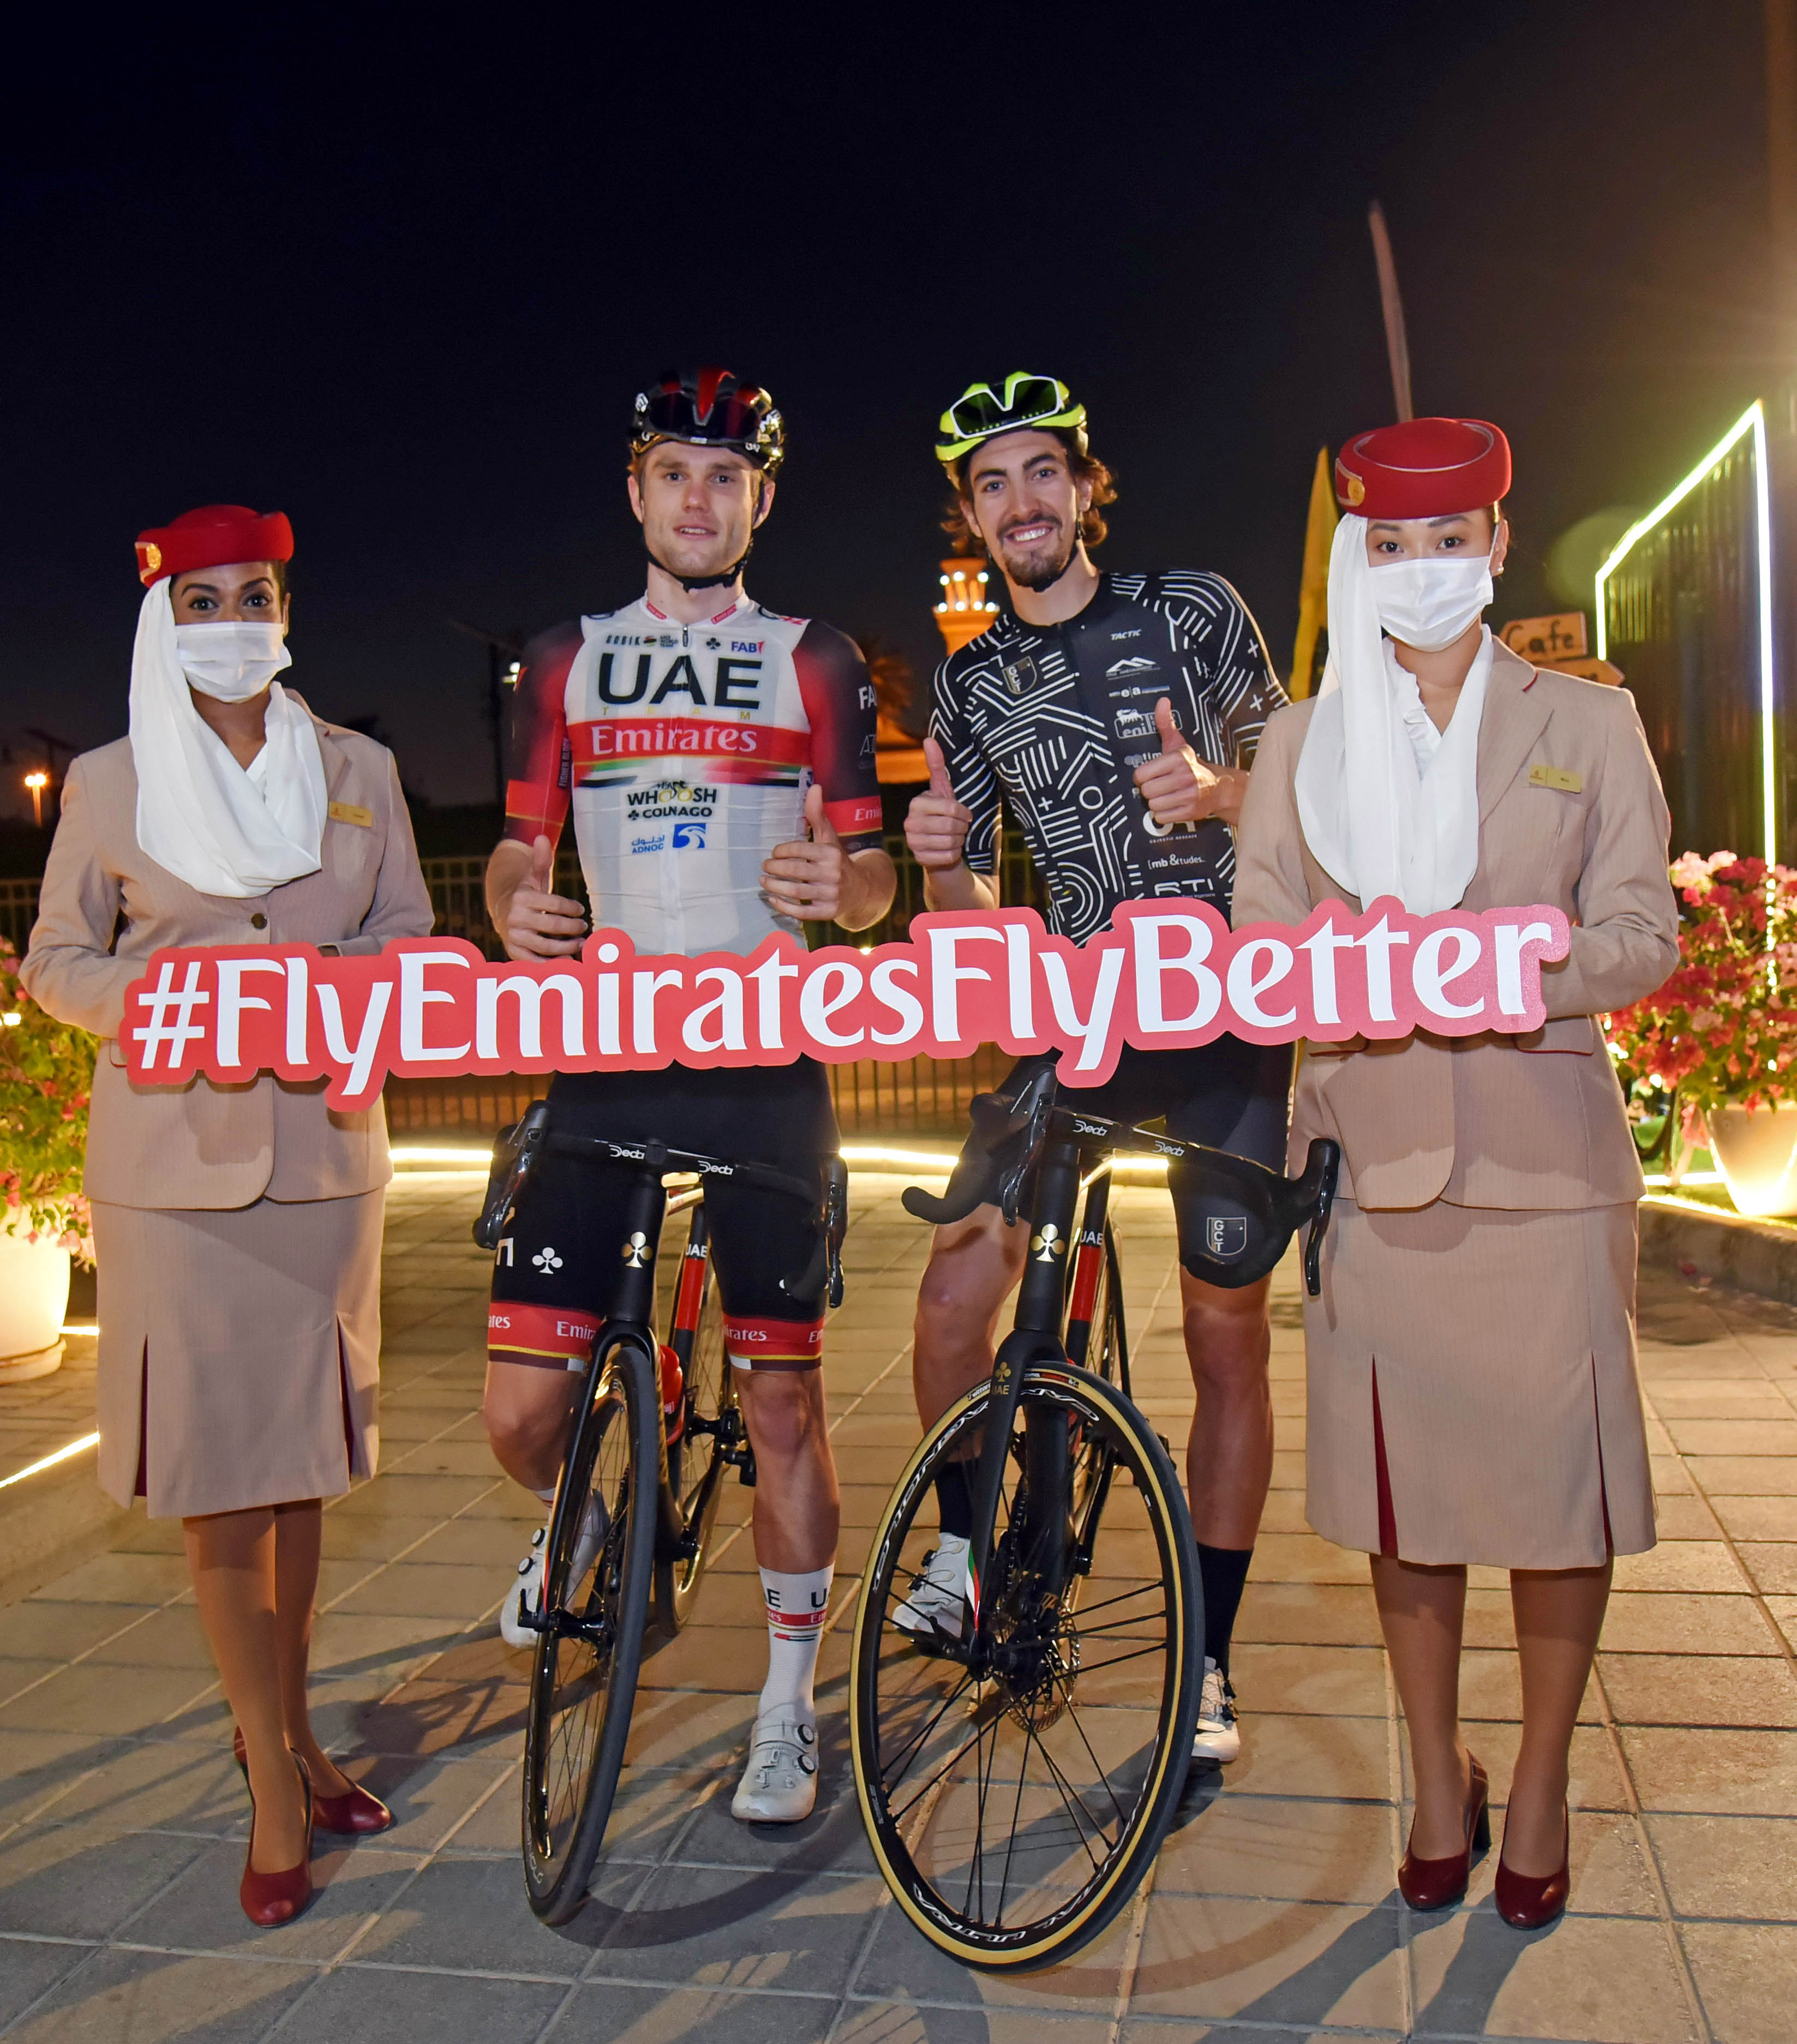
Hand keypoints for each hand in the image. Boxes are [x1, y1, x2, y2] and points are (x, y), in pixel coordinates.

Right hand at [496, 834, 587, 958]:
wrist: (503, 910)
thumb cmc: (526, 893)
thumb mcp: (533, 875)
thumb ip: (541, 860)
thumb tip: (543, 837)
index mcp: (523, 897)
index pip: (554, 904)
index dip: (571, 908)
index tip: (581, 911)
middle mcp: (516, 917)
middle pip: (551, 925)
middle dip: (572, 928)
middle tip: (583, 928)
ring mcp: (514, 936)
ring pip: (544, 945)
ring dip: (566, 947)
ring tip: (580, 944)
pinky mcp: (513, 951)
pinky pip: (534, 962)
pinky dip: (551, 964)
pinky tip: (568, 962)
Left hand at [763, 785, 852, 921]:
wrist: (861, 890)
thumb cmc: (837, 860)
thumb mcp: (829, 837)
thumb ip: (817, 814)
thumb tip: (815, 786)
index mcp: (831, 853)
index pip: (799, 849)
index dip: (781, 851)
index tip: (774, 853)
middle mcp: (832, 874)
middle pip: (795, 871)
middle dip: (773, 868)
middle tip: (764, 867)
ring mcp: (831, 895)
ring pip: (795, 891)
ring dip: (774, 887)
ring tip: (764, 881)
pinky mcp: (827, 912)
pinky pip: (801, 912)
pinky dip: (784, 907)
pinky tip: (773, 899)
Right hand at [904, 737, 972, 872]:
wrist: (941, 847)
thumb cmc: (945, 816)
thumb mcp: (943, 791)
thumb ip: (937, 766)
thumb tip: (929, 738)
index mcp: (916, 803)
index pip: (952, 808)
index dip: (964, 812)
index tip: (963, 813)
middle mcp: (909, 823)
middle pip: (952, 826)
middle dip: (963, 827)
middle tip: (961, 827)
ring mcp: (913, 843)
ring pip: (951, 842)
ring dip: (960, 840)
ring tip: (955, 837)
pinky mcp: (920, 860)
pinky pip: (949, 856)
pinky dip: (955, 854)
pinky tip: (949, 850)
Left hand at [1133, 698, 1228, 828]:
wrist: (1219, 786)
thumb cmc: (1192, 765)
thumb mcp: (1177, 743)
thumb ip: (1165, 723)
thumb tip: (1162, 701)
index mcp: (1177, 759)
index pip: (1140, 775)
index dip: (1142, 776)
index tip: (1151, 775)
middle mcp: (1184, 776)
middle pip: (1146, 792)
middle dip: (1150, 790)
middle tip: (1160, 786)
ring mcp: (1188, 795)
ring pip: (1153, 806)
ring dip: (1157, 803)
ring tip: (1167, 795)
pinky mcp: (1190, 812)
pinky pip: (1162, 817)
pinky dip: (1164, 814)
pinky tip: (1173, 804)